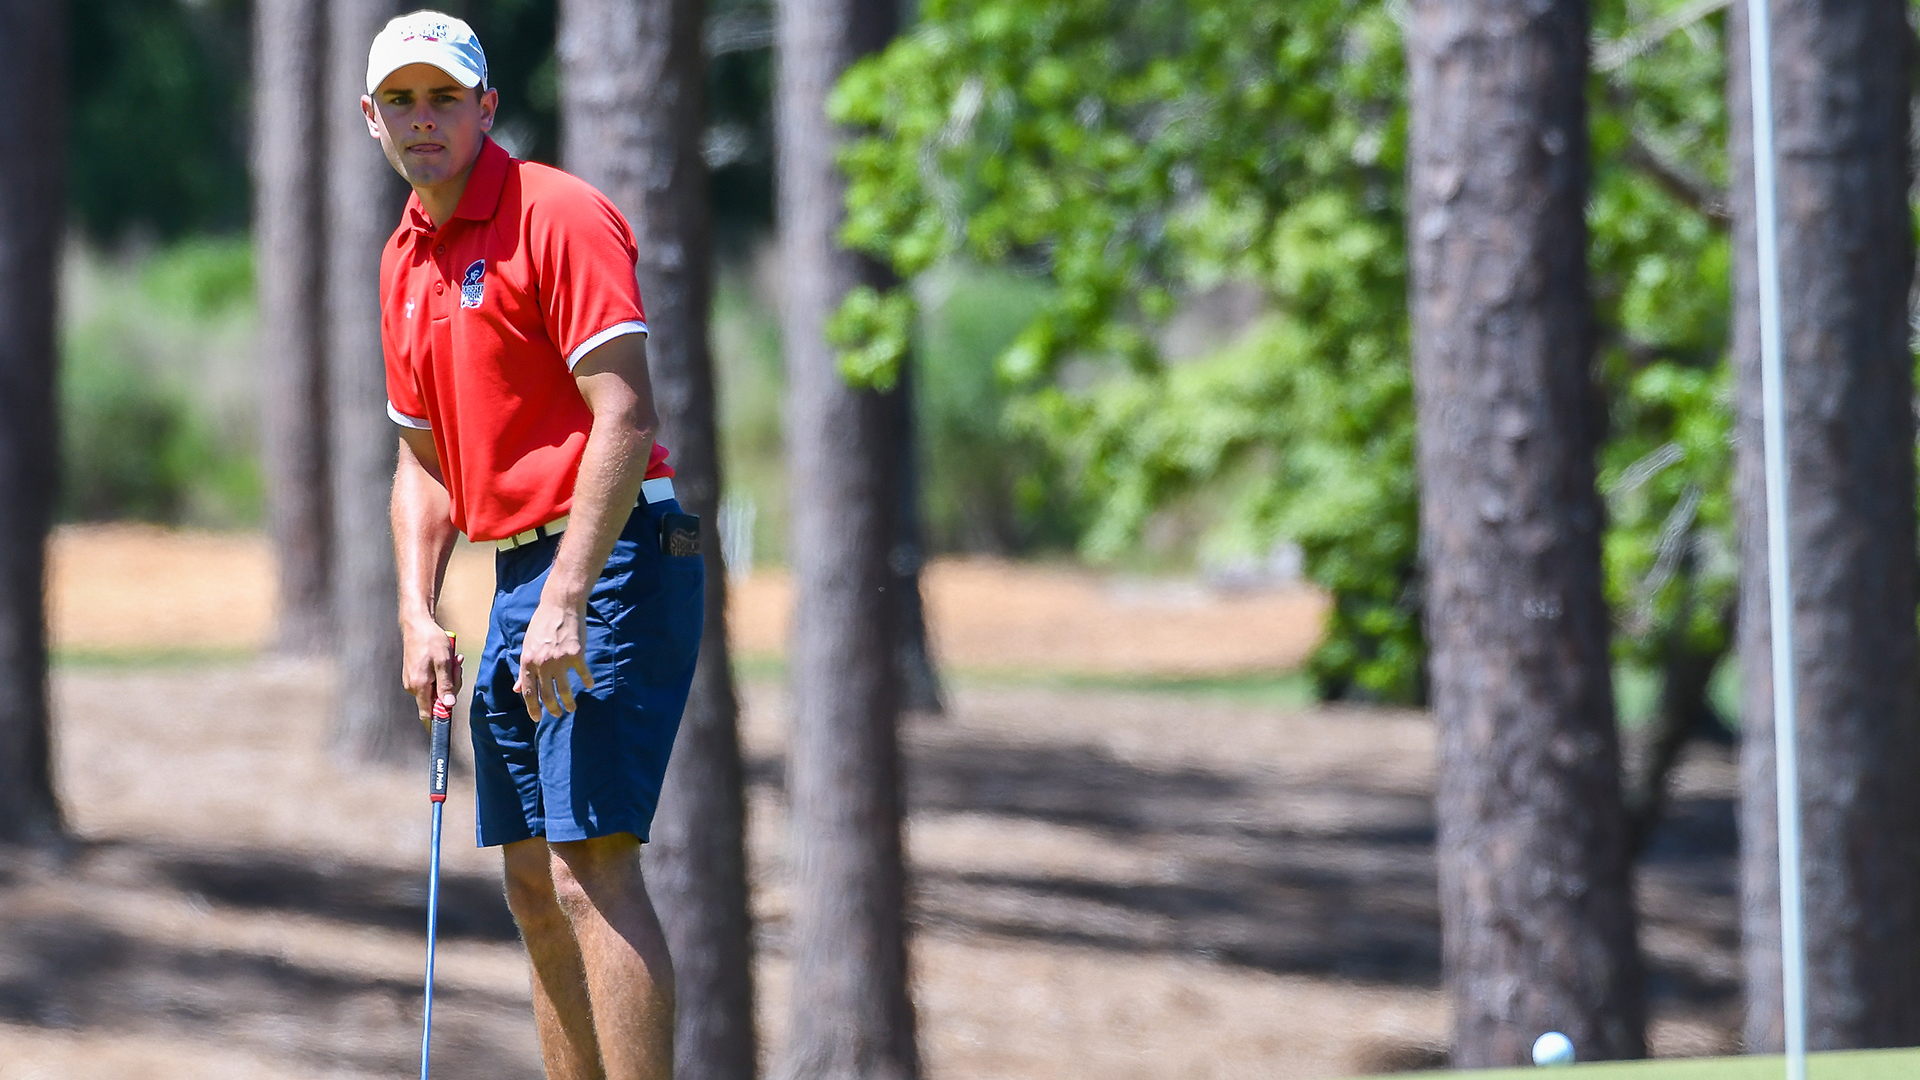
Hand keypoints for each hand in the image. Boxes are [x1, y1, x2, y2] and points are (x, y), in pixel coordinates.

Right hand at [402, 618, 462, 724]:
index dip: (441, 716)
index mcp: (419, 686)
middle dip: (451, 686)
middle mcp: (413, 686)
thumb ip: (446, 685)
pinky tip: (445, 660)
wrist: (417, 624)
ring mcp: (413, 681)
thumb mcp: (444, 662)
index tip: (452, 708)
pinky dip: (441, 672)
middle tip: (456, 668)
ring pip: (436, 688)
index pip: (428, 714)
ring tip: (451, 659)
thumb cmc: (430, 640)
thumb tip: (449, 705)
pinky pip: (432, 680)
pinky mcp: (415, 674)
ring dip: (448, 677)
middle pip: (437, 700)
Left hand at [515, 591, 592, 718]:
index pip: (528, 692)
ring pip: (564, 690)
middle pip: (546, 695)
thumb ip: (524, 669)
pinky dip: (587, 681)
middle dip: (552, 708)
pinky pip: (582, 674)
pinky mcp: (576, 654)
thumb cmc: (542, 625)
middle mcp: (542, 663)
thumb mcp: (527, 646)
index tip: (537, 718)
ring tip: (572, 708)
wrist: (560, 605)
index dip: (532, 708)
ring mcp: (559, 660)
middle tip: (557, 714)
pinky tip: (590, 685)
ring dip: (569, 702)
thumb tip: (516, 689)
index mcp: (528, 661)